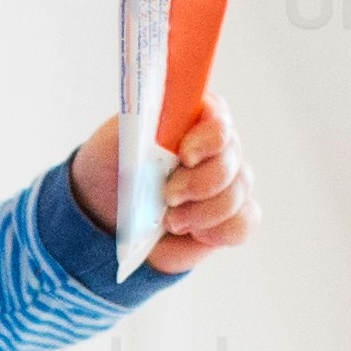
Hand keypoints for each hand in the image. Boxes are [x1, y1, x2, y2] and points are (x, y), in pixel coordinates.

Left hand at [68, 95, 257, 271]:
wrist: (107, 209)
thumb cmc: (114, 168)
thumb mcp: (116, 142)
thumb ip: (140, 127)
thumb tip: (163, 126)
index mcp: (194, 118)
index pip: (219, 121)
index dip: (209, 139)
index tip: (185, 156)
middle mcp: (218, 147)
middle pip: (231, 163)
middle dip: (200, 185)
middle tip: (168, 197)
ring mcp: (228, 182)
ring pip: (237, 195)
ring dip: (203, 213)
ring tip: (170, 221)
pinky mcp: (229, 216)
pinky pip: (243, 223)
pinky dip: (220, 231)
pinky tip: (196, 233)